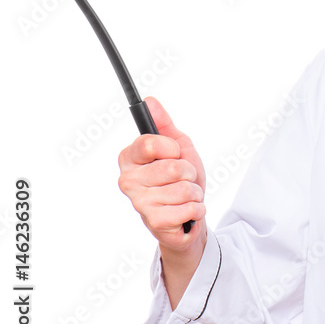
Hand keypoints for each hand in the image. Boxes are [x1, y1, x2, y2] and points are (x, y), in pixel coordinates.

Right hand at [117, 96, 206, 253]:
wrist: (188, 213)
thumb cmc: (180, 178)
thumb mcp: (177, 146)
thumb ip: (164, 124)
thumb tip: (150, 101)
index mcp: (130, 158)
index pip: (150, 143)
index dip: (172, 148)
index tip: (174, 153)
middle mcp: (128, 180)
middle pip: (173, 167)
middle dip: (189, 172)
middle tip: (182, 178)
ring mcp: (139, 203)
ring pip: (184, 188)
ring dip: (194, 191)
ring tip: (184, 196)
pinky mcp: (154, 221)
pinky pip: (189, 207)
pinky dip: (196, 208)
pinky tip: (185, 211)